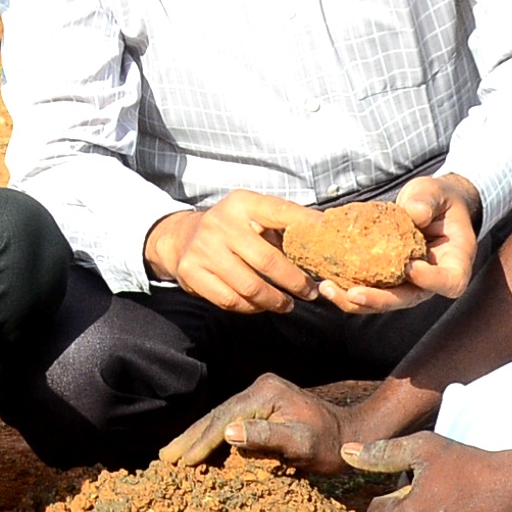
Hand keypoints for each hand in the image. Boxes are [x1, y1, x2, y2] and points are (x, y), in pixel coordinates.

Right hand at [144, 191, 317, 312]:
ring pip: (250, 286)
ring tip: (288, 304)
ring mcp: (204, 249)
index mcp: (242, 204)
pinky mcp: (192, 272)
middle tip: (310, 292)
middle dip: (294, 281)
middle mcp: (221, 224)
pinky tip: (261, 306)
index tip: (331, 239)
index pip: (280, 211)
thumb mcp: (252, 215)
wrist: (181, 237)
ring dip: (275, 300)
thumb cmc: (230, 228)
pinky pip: (230, 300)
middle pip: (267, 261)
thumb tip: (325, 240)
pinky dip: (251, 307)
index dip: (307, 225)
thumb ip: (282, 225)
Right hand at [158, 372, 358, 470]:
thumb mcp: (301, 443)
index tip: (182, 463)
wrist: (353, 435)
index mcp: (264, 394)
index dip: (201, 443)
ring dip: (196, 437)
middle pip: (217, 416)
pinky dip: (212, 436)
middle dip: (191, 438)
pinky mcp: (263, 405)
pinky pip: (231, 421)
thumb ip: (266, 437)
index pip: (224, 421)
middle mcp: (259, 388)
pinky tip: (199, 448)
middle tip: (165, 458)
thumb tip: (229, 434)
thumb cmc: (330, 445)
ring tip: (173, 454)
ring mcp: (260, 395)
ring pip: (220, 418)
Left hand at [317, 174, 483, 314]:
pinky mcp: (387, 279)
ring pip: (384, 301)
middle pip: (409, 299)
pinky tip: (326, 282)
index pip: (450, 282)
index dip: (432, 280)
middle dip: (380, 299)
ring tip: (328, 289)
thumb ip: (428, 200)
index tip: (410, 268)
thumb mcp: (435, 192)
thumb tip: (416, 213)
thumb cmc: (437, 199)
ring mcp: (407, 283)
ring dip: (356, 300)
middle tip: (353, 294)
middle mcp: (431, 279)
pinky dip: (347, 289)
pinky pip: (369, 290)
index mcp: (454, 261)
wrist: (427, 204)